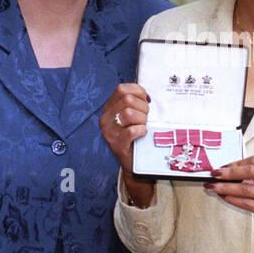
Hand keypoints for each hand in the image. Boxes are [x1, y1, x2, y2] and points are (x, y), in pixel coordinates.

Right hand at [99, 83, 155, 206]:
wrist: (134, 163)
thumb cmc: (137, 137)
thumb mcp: (134, 116)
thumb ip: (137, 102)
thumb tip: (148, 92)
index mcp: (109, 108)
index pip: (122, 89)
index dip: (138, 92)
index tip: (146, 101)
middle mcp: (106, 118)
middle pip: (127, 100)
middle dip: (143, 107)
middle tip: (146, 118)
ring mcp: (109, 132)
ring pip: (128, 113)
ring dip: (142, 119)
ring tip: (144, 126)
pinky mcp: (116, 144)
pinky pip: (131, 131)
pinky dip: (141, 130)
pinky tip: (143, 133)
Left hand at [206, 156, 253, 247]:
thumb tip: (229, 173)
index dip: (236, 163)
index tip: (223, 167)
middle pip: (251, 171)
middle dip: (229, 172)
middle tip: (215, 174)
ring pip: (246, 189)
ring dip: (226, 187)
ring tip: (214, 187)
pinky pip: (246, 203)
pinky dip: (232, 199)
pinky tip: (224, 197)